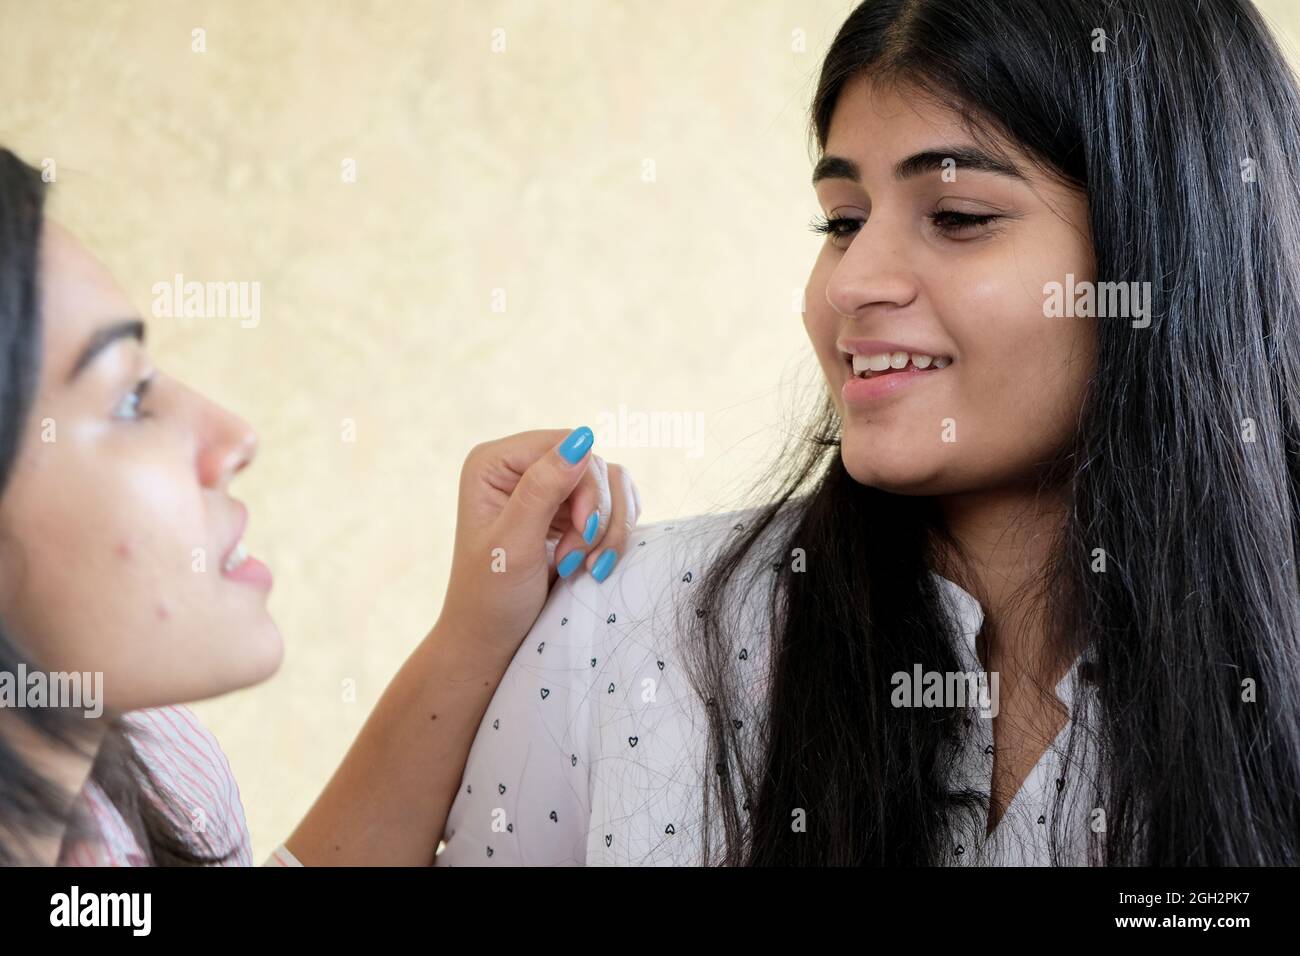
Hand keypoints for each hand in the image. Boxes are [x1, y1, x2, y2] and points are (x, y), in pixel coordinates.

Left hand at [433, 426, 641, 659]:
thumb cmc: (491, 597)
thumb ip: (543, 490)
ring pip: (613, 484)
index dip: (585, 487)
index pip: (565, 446)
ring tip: (585, 567)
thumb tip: (583, 438)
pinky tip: (594, 563)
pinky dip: (615, 534)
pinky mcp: (571, 510)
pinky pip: (618, 504)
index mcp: (494, 464)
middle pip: (593, 465)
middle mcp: (522, 467)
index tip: (581, 534)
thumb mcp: (514, 544)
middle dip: (595, 516)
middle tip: (575, 561)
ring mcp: (549, 488)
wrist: (494, 640)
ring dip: (609, 529)